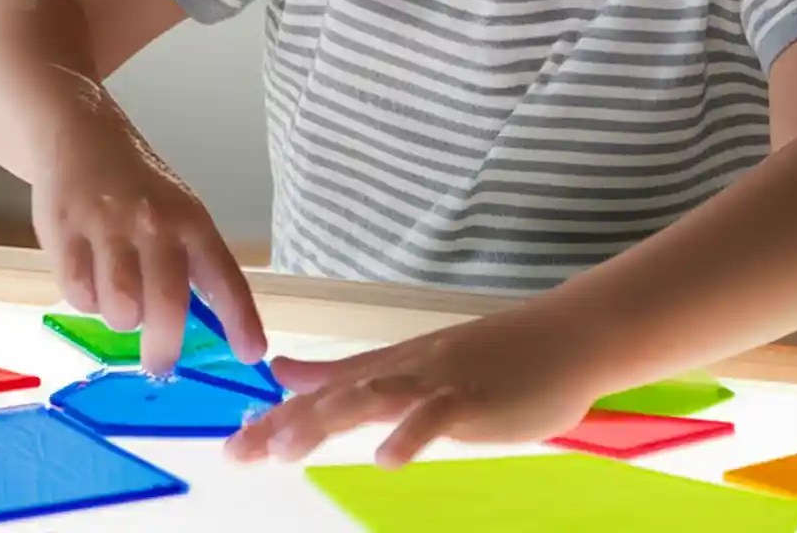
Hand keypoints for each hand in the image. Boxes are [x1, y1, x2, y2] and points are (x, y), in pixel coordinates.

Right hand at [32, 114, 265, 373]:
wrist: (80, 136)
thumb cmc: (137, 190)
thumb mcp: (178, 214)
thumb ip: (191, 265)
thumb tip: (210, 333)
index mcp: (192, 222)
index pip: (225, 277)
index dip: (241, 319)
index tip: (252, 354)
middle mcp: (156, 224)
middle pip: (167, 303)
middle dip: (164, 346)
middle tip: (160, 364)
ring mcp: (109, 227)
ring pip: (120, 307)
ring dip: (120, 318)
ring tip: (119, 302)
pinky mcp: (65, 231)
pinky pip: (78, 293)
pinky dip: (84, 299)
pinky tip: (88, 278)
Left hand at [224, 310, 603, 467]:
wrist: (565, 336)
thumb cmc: (495, 358)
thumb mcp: (412, 364)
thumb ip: (351, 373)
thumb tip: (288, 375)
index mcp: (389, 367)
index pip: (321, 394)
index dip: (274, 419)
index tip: (232, 446)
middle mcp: (403, 370)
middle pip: (332, 397)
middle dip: (282, 425)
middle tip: (238, 452)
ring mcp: (437, 380)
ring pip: (371, 396)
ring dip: (325, 422)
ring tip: (286, 450)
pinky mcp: (472, 396)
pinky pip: (437, 416)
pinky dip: (411, 435)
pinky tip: (387, 459)